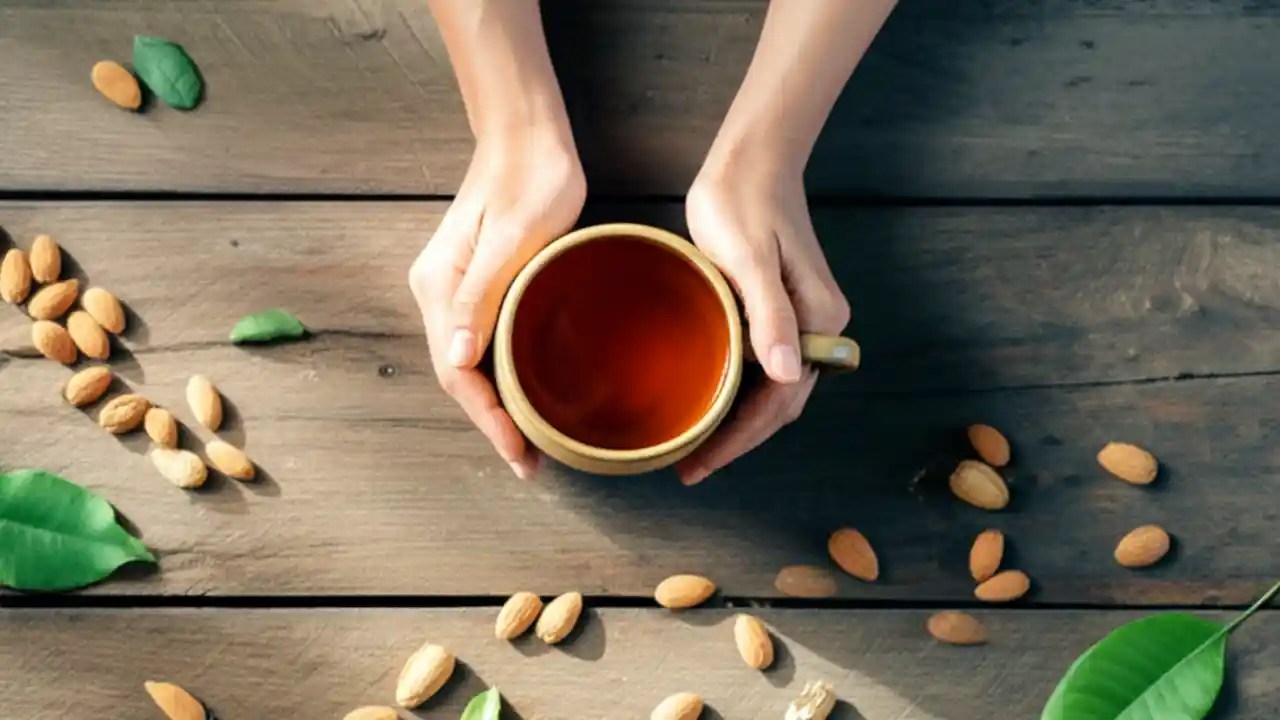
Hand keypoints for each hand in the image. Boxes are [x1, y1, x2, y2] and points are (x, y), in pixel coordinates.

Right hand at [409, 131, 585, 478]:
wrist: (528, 137)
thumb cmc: (531, 180)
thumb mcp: (513, 238)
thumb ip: (483, 295)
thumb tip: (459, 359)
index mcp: (440, 287)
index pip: (456, 372)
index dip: (487, 420)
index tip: (519, 455)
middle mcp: (438, 293)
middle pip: (459, 376)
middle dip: (491, 424)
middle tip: (530, 464)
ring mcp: (455, 289)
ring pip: (470, 364)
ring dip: (495, 406)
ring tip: (530, 443)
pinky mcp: (477, 284)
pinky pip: (483, 344)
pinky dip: (501, 378)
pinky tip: (525, 395)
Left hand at [676, 153, 849, 485]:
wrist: (752, 160)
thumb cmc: (741, 201)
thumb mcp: (748, 257)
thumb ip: (769, 314)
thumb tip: (787, 373)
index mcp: (819, 319)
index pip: (783, 398)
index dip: (742, 438)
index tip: (701, 463)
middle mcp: (821, 326)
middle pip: (782, 403)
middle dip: (740, 440)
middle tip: (690, 467)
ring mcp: (805, 319)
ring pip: (775, 391)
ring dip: (740, 423)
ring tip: (696, 448)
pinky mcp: (786, 310)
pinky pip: (766, 367)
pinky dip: (741, 394)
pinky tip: (710, 403)